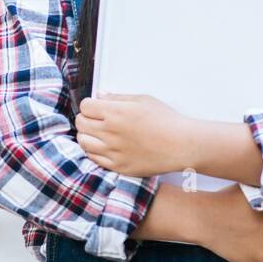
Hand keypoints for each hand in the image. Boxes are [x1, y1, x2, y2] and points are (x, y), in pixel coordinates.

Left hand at [75, 93, 194, 177]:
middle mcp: (110, 132)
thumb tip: (100, 95)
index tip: (95, 106)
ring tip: (97, 133)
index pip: (85, 106)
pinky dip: (95, 151)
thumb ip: (118, 97)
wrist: (181, 145)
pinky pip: (94, 159)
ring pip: (83, 142)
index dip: (89, 104)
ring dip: (87, 135)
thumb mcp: (143, 100)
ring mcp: (113, 152)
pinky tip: (104, 146)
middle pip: (81, 124)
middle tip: (94, 118)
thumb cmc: (166, 120)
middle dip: (85, 118)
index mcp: (115, 112)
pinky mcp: (118, 166)